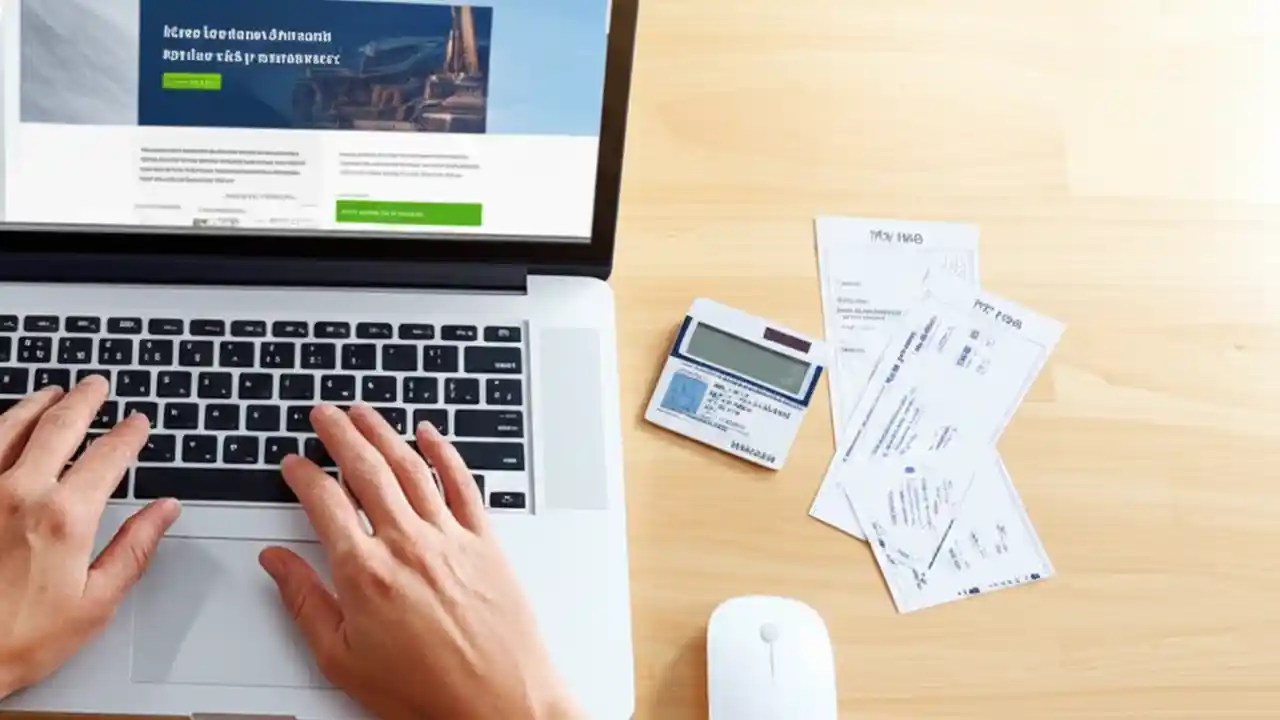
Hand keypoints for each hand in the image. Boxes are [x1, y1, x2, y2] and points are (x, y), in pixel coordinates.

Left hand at [0, 378, 179, 698]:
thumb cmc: (17, 640)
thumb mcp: (95, 602)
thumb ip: (134, 547)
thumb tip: (165, 511)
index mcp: (64, 517)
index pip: (108, 456)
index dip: (128, 434)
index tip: (137, 423)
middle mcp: (18, 493)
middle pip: (57, 426)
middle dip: (82, 400)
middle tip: (95, 385)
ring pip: (7, 426)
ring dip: (34, 404)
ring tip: (49, 393)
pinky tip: (1, 428)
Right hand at [259, 404, 579, 719]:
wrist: (497, 703)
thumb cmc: (424, 691)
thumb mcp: (342, 659)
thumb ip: (304, 602)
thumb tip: (275, 564)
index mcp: (364, 573)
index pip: (324, 503)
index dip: (302, 475)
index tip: (292, 463)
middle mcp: (407, 545)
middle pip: (366, 470)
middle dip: (339, 434)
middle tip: (323, 414)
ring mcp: (449, 539)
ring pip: (411, 467)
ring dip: (383, 433)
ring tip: (363, 412)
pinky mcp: (484, 542)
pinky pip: (462, 484)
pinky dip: (444, 454)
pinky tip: (430, 435)